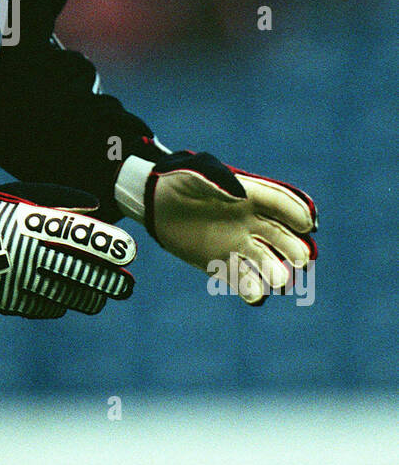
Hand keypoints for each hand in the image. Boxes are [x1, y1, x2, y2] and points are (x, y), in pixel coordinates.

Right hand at [0, 176, 136, 318]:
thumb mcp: (24, 196)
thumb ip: (62, 203)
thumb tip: (97, 209)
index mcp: (37, 224)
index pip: (84, 238)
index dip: (110, 248)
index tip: (128, 253)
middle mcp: (32, 253)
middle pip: (83, 274)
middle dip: (111, 283)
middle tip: (126, 287)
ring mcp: (21, 280)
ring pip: (69, 297)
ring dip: (89, 297)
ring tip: (99, 296)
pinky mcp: (9, 300)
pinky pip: (46, 308)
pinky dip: (59, 304)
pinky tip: (63, 298)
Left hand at [115, 150, 316, 304]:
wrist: (157, 202)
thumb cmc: (180, 179)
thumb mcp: (196, 170)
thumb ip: (217, 178)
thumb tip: (240, 194)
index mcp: (253, 195)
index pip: (283, 204)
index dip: (298, 214)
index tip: (307, 225)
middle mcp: (253, 222)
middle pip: (284, 237)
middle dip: (295, 249)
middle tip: (299, 259)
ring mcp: (240, 245)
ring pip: (267, 262)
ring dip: (276, 272)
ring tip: (277, 280)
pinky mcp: (223, 264)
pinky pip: (243, 280)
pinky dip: (252, 288)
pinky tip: (255, 295)